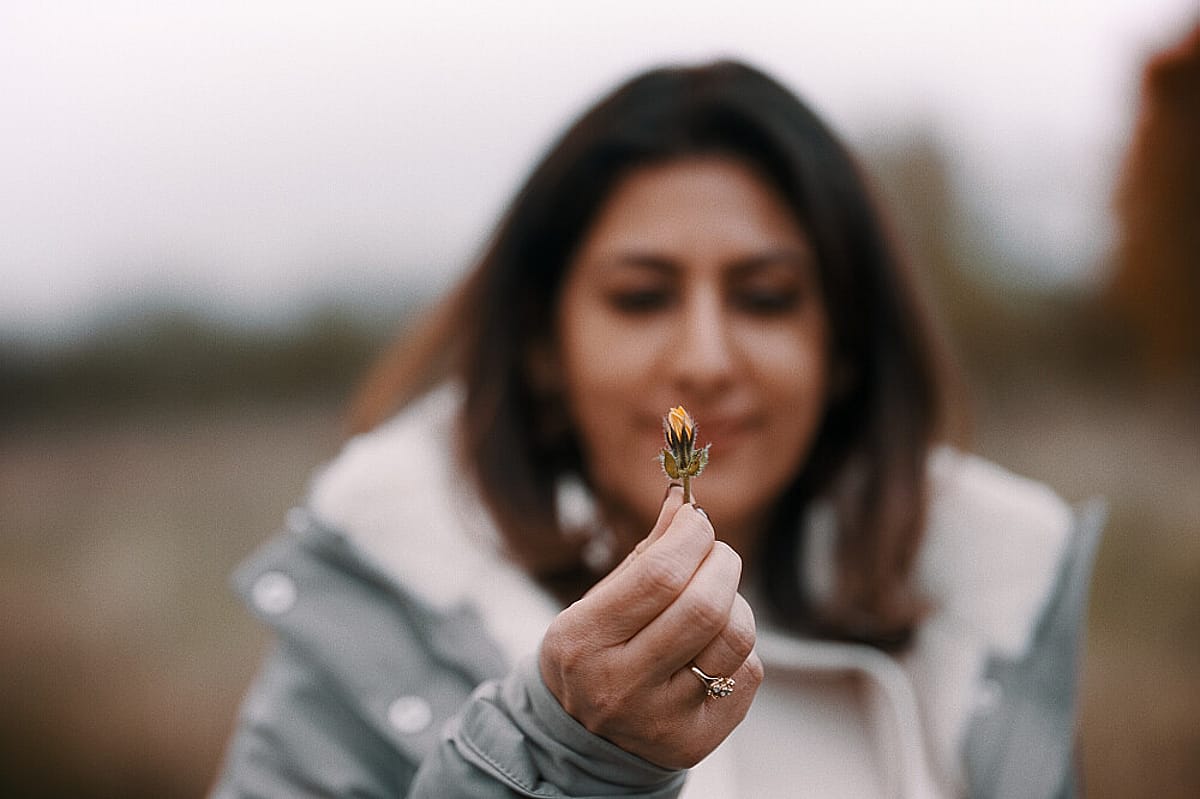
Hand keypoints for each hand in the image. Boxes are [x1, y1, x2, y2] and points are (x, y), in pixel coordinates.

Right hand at [539, 484, 761, 768]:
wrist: (583, 741)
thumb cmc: (594, 653)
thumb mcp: (597, 603)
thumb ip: (644, 555)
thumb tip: (682, 501)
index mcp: (584, 640)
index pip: (658, 575)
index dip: (690, 536)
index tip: (697, 519)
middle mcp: (621, 685)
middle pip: (703, 607)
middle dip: (722, 563)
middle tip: (716, 552)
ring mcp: (663, 718)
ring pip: (734, 639)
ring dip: (736, 602)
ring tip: (717, 597)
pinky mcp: (699, 738)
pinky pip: (746, 672)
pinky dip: (737, 645)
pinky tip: (714, 644)